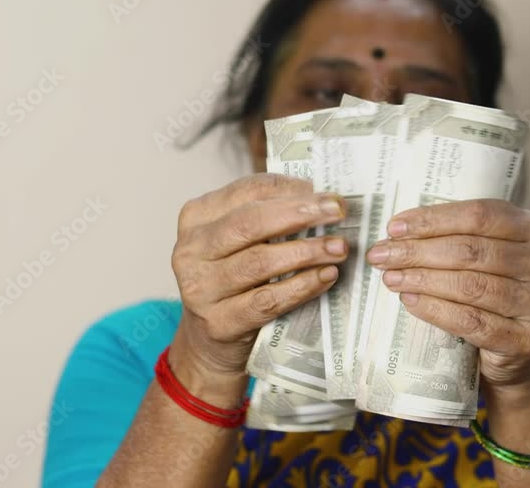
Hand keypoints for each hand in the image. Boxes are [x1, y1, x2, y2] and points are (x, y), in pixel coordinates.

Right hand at [170, 174, 348, 393]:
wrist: (210, 341)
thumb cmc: (233, 281)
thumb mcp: (240, 241)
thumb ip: (268, 216)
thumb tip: (320, 199)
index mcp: (196, 217)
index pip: (246, 190)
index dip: (290, 189)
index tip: (327, 193)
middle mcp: (191, 250)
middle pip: (250, 223)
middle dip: (300, 214)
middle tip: (338, 212)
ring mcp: (201, 288)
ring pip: (259, 262)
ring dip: (306, 252)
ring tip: (338, 248)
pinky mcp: (218, 322)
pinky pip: (266, 300)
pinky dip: (301, 287)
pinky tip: (325, 277)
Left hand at [367, 199, 529, 391]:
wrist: (521, 352)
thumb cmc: (496, 293)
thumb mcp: (490, 256)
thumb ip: (461, 236)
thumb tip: (398, 231)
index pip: (480, 215)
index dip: (432, 220)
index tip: (394, 228)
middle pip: (471, 251)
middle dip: (418, 252)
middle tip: (382, 256)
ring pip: (470, 286)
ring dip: (422, 280)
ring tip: (391, 278)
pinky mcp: (526, 341)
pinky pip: (471, 322)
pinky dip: (435, 310)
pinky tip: (410, 302)